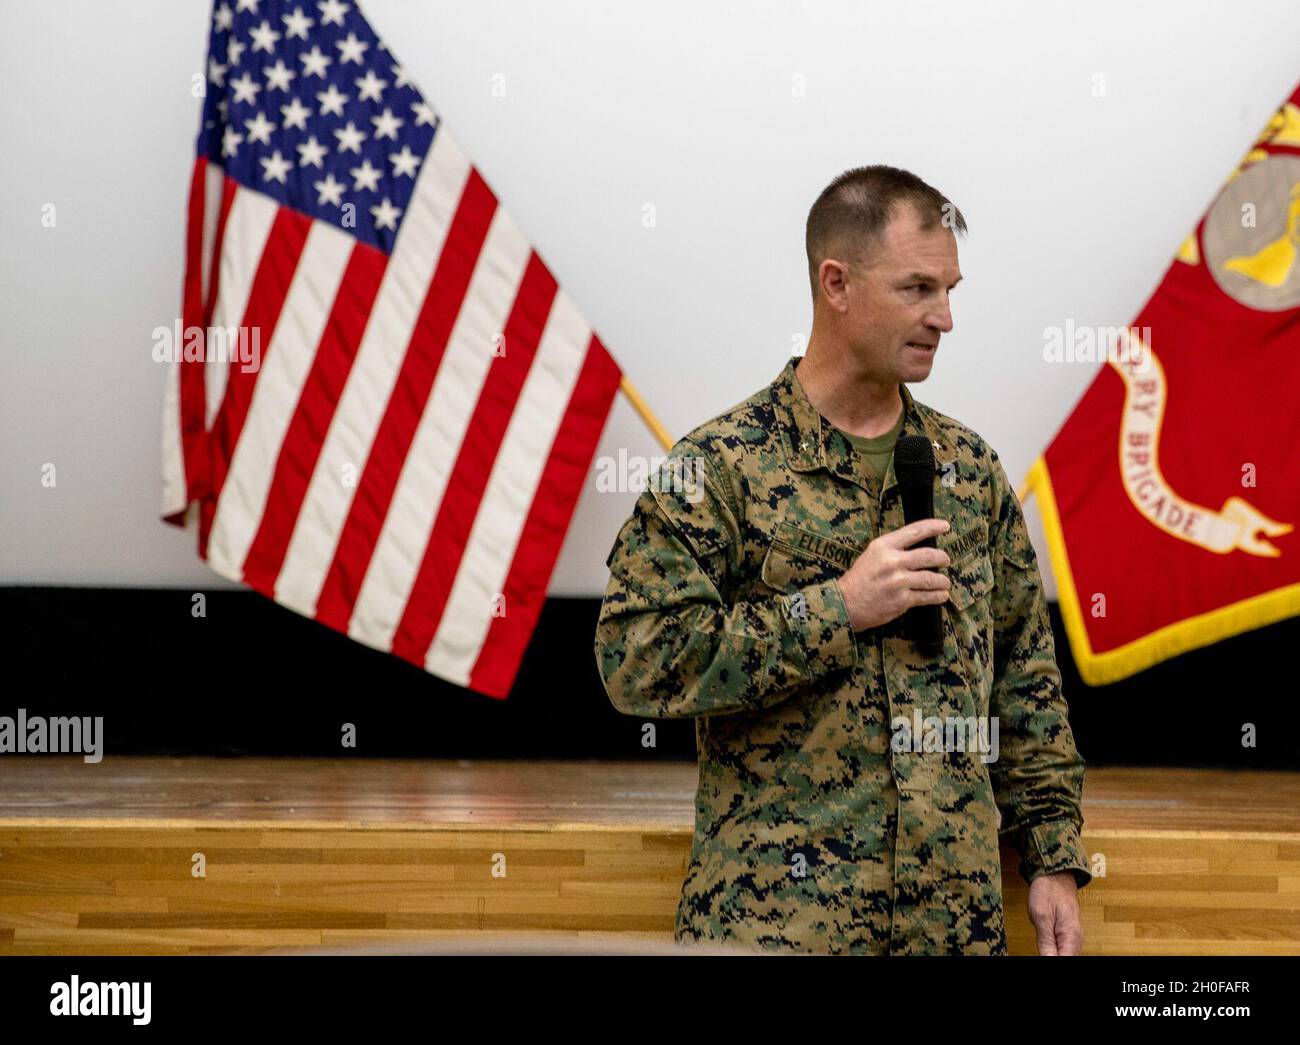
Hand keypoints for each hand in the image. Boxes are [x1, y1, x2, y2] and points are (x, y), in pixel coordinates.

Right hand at [835, 519, 950, 631]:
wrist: (846, 603)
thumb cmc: (859, 579)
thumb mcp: (872, 554)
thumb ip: (893, 549)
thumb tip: (919, 547)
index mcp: (884, 546)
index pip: (915, 531)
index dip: (933, 527)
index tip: (945, 526)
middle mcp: (892, 562)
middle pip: (929, 556)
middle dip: (942, 558)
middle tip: (945, 560)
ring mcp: (898, 582)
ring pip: (931, 578)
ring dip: (942, 580)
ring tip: (944, 581)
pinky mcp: (902, 600)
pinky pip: (927, 596)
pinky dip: (938, 596)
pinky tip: (941, 595)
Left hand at [1028, 872, 1082, 954]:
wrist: (1055, 875)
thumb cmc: (1048, 891)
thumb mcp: (1041, 916)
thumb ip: (1046, 942)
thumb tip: (1047, 959)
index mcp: (1071, 937)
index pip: (1064, 960)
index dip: (1051, 959)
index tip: (1043, 950)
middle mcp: (1076, 940)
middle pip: (1064, 958)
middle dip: (1049, 954)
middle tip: (1040, 940)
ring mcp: (1073, 937)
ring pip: (1063, 954)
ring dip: (1050, 951)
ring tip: (1042, 938)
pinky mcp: (1068, 934)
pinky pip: (1061, 947)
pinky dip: (1052, 947)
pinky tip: (1045, 939)